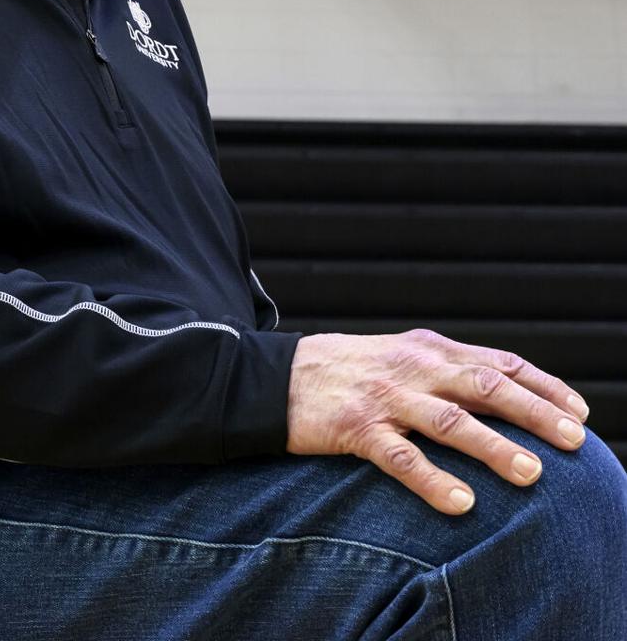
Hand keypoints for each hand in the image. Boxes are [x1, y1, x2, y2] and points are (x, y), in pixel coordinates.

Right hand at [286, 329, 590, 514]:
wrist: (274, 376)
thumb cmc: (347, 371)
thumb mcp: (399, 355)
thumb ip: (446, 369)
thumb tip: (509, 394)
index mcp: (427, 349)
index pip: (497, 363)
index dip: (542, 386)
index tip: (578, 413)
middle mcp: (412, 368)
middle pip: (484, 387)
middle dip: (533, 412)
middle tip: (571, 440)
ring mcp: (384, 397)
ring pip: (449, 422)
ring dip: (493, 447)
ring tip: (531, 474)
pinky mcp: (355, 428)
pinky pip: (400, 458)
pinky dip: (433, 480)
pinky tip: (462, 503)